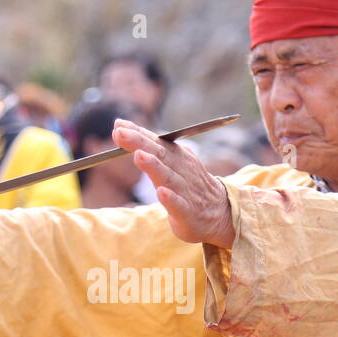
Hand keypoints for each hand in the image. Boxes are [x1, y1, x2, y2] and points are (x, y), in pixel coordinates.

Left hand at [112, 119, 234, 247]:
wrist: (220, 211)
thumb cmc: (188, 185)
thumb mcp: (171, 164)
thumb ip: (149, 149)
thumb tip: (121, 129)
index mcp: (175, 157)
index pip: (155, 141)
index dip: (137, 132)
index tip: (118, 125)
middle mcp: (181, 170)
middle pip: (159, 154)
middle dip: (140, 143)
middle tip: (121, 133)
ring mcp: (185, 190)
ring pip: (168, 176)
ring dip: (153, 166)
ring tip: (139, 156)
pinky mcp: (187, 212)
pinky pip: (178, 204)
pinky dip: (170, 198)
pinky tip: (161, 193)